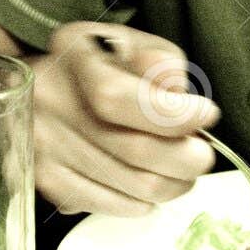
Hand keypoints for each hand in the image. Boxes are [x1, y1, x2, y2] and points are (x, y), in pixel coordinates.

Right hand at [31, 21, 218, 215]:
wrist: (45, 84)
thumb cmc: (102, 63)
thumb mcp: (134, 44)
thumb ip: (161, 63)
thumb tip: (179, 97)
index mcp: (73, 51)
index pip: (117, 97)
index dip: (171, 115)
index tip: (206, 114)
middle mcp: (49, 98)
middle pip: (134, 149)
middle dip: (187, 158)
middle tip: (202, 154)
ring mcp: (43, 143)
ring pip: (132, 185)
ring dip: (173, 183)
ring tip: (181, 168)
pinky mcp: (44, 179)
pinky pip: (110, 205)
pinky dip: (142, 201)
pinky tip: (149, 182)